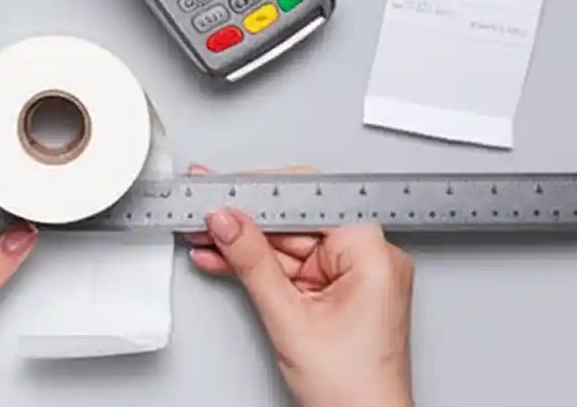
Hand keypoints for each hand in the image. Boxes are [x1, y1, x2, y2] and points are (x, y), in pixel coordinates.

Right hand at [187, 167, 413, 406]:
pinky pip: (294, 268)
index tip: (226, 189)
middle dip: (247, 222)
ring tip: (205, 236)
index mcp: (371, 253)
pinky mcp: (339, 292)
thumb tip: (228, 221)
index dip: (261, 192)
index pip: (310, 200)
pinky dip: (262, 268)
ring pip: (289, 245)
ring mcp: (355, 276)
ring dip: (246, 246)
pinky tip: (225, 259)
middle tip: (205, 212)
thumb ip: (252, 262)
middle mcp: (370, 258)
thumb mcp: (288, 317)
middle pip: (296, 223)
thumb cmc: (353, 388)